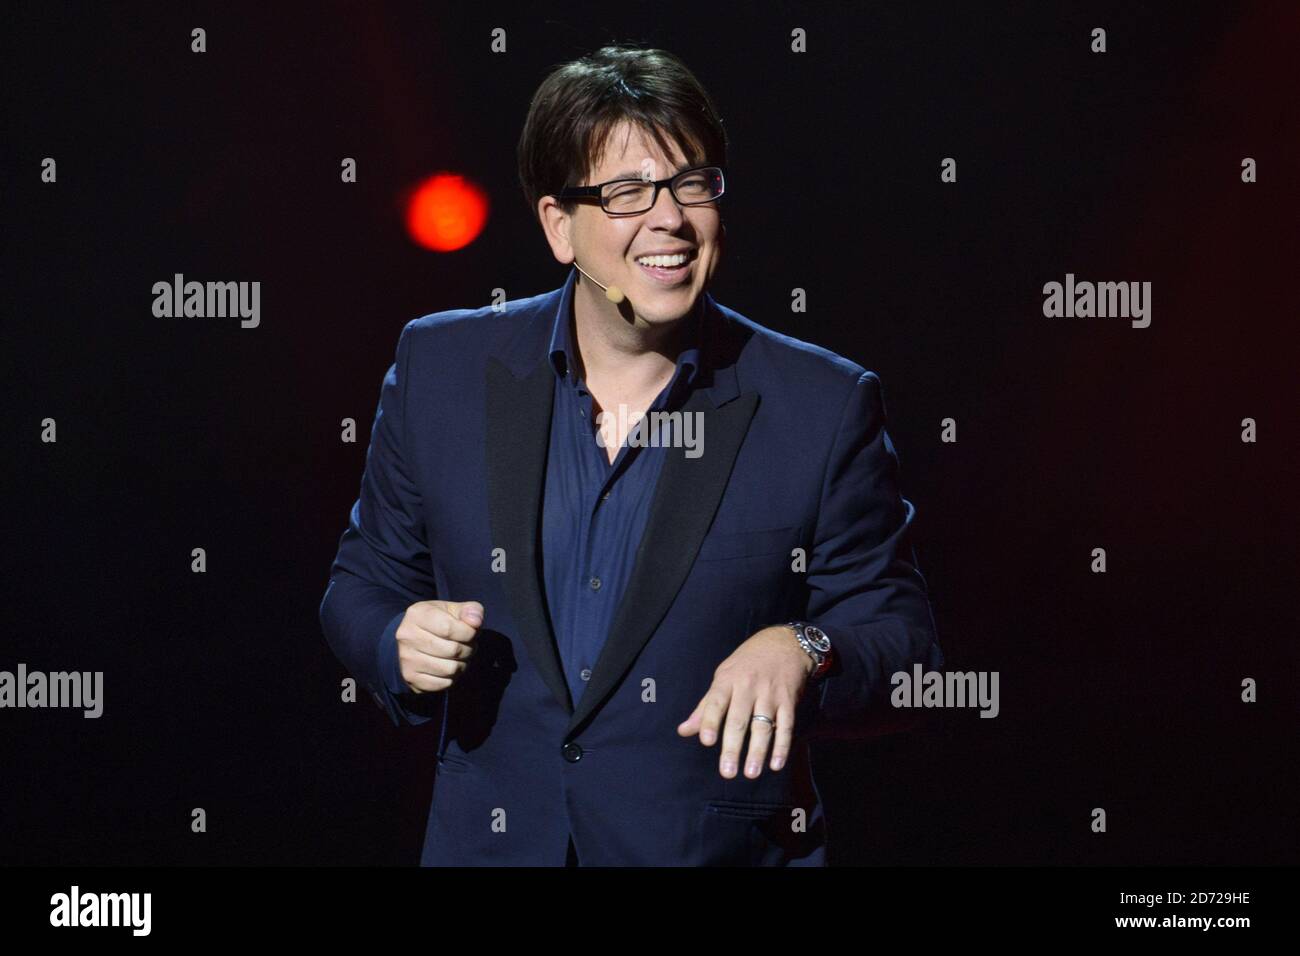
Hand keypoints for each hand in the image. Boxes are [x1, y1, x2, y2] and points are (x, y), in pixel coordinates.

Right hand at [394, 600, 482, 692]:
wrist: (412, 640)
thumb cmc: (438, 622)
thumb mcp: (452, 609)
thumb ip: (468, 610)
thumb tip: (476, 621)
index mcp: (418, 615)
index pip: (449, 628)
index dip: (469, 633)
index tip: (472, 632)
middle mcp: (407, 636)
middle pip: (452, 650)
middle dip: (468, 649)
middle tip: (468, 646)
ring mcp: (407, 659)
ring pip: (450, 669)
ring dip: (462, 664)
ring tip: (460, 657)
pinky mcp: (411, 677)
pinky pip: (443, 684)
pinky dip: (453, 678)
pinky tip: (450, 667)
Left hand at [677, 625, 815, 777]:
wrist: (784, 644)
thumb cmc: (747, 663)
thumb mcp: (723, 676)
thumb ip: (705, 706)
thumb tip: (683, 730)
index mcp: (728, 681)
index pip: (716, 702)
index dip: (710, 721)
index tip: (706, 741)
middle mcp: (748, 687)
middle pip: (739, 720)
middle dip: (733, 747)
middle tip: (727, 772)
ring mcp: (770, 695)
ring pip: (763, 726)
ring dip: (757, 751)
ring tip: (751, 773)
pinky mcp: (788, 701)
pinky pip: (786, 726)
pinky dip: (782, 746)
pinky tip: (776, 764)